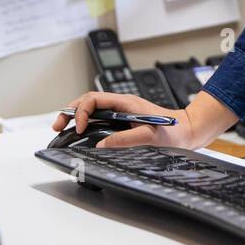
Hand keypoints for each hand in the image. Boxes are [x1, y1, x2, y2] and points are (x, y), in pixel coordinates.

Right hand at [51, 89, 234, 149]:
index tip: (79, 128)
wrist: (187, 131)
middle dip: (70, 112)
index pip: (94, 99)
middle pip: (87, 102)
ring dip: (75, 117)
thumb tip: (102, 145)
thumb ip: (126, 139)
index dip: (81, 112)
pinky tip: (79, 134)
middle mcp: (120, 105)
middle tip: (57, 125)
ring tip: (62, 128)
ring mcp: (120, 113)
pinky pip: (98, 119)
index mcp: (125, 103)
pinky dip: (85, 124)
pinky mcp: (122, 122)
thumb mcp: (151, 135)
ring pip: (91, 110)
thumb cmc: (173, 131)